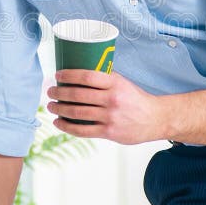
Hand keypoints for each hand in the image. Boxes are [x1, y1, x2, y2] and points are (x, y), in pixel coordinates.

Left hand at [46, 69, 164, 143]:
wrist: (155, 119)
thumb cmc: (136, 99)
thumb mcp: (123, 83)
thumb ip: (105, 79)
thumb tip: (79, 73)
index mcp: (115, 83)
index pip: (86, 76)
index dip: (69, 75)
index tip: (57, 75)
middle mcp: (112, 99)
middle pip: (78, 95)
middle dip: (59, 93)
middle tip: (50, 92)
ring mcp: (110, 117)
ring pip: (77, 113)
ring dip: (60, 109)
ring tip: (51, 106)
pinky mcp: (109, 132)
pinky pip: (83, 130)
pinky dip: (67, 126)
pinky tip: (59, 122)